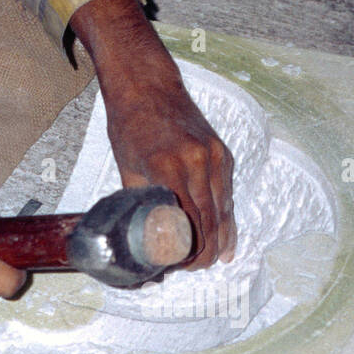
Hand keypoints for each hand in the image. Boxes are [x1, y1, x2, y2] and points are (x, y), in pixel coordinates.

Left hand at [69, 0, 236, 268]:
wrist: (148, 85)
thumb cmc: (130, 123)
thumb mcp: (126, 165)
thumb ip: (137, 200)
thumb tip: (140, 235)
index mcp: (169, 167)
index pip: (186, 222)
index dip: (186, 251)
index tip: (178, 267)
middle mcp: (198, 162)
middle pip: (209, 221)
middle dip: (203, 252)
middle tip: (192, 269)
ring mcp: (214, 156)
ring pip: (223, 210)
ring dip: (217, 239)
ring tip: (207, 261)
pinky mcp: (222, 153)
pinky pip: (226, 194)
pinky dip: (225, 218)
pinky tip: (224, 241)